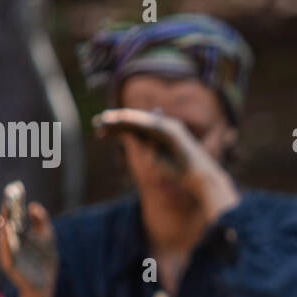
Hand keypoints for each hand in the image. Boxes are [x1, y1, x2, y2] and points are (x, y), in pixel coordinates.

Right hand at [0, 197, 57, 296]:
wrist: (44, 285)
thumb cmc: (44, 261)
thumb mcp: (47, 238)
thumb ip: (41, 221)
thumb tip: (33, 205)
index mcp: (19, 234)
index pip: (15, 215)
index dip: (14, 202)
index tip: (15, 188)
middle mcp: (11, 242)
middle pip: (7, 223)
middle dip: (7, 210)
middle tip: (9, 196)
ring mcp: (9, 253)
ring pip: (3, 237)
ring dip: (4, 224)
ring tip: (7, 212)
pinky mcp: (9, 265)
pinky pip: (5, 251)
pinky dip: (5, 241)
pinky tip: (8, 230)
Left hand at [93, 107, 239, 220]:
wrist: (199, 177)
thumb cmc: (179, 173)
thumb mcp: (155, 161)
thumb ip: (144, 148)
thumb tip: (129, 137)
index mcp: (157, 135)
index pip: (133, 128)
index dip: (115, 129)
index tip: (99, 134)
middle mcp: (162, 127)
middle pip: (134, 121)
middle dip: (114, 121)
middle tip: (97, 123)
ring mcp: (168, 127)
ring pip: (141, 119)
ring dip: (122, 119)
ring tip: (105, 120)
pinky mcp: (172, 131)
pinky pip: (151, 124)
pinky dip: (136, 121)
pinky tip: (122, 120)